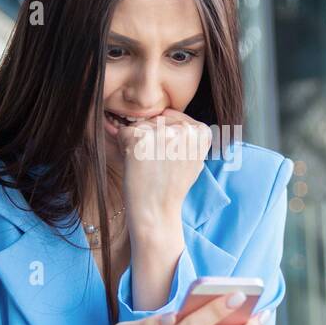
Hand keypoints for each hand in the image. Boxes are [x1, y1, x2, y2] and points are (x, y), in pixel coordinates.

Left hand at [117, 108, 212, 238]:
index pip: (173, 117)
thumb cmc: (172, 186)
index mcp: (201, 131)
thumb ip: (189, 135)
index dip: (166, 137)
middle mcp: (184, 128)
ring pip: (140, 125)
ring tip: (148, 164)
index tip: (169, 158)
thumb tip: (168, 113)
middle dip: (151, 137)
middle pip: (156, 119)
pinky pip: (124, 132)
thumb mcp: (194, 159)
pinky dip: (124, 147)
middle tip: (157, 163)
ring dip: (138, 142)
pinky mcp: (139, 139)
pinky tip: (136, 164)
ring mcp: (161, 133)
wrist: (156, 211)